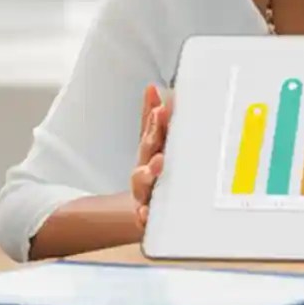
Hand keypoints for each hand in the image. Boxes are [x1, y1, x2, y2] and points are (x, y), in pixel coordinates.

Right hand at [130, 84, 171, 229]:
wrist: (147, 210)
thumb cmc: (154, 171)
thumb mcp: (153, 144)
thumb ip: (151, 118)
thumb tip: (152, 88)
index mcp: (149, 151)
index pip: (151, 132)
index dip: (154, 121)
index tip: (161, 109)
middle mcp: (144, 170)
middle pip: (145, 153)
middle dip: (151, 140)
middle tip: (162, 123)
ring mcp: (144, 193)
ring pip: (141, 182)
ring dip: (148, 172)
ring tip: (157, 164)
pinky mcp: (146, 216)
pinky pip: (143, 216)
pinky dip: (143, 214)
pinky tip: (145, 211)